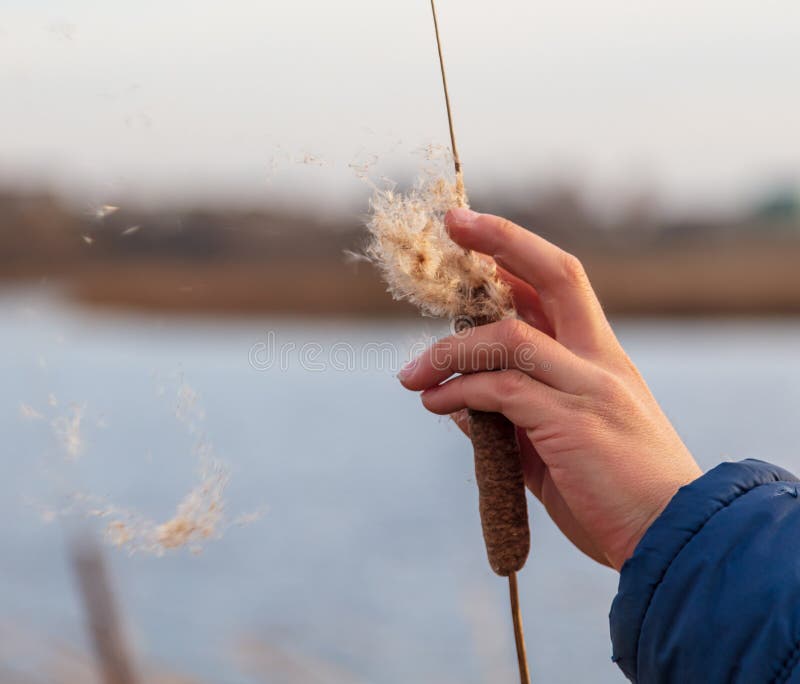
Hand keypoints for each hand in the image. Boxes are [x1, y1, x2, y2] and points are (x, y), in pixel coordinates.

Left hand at [398, 208, 701, 569]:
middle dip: (501, 241)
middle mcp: (599, 359)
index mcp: (601, 357)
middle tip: (451, 224)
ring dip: (449, 351)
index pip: (559, 283)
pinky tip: (435, 403)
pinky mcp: (572, 423)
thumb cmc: (616, 492)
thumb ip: (515, 417)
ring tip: (412, 376)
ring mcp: (589, 386)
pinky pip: (501, 390)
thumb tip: (458, 403)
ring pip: (508, 336)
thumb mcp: (560, 444)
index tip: (472, 232)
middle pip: (555, 275)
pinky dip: (460, 391)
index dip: (515, 252)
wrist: (672, 539)